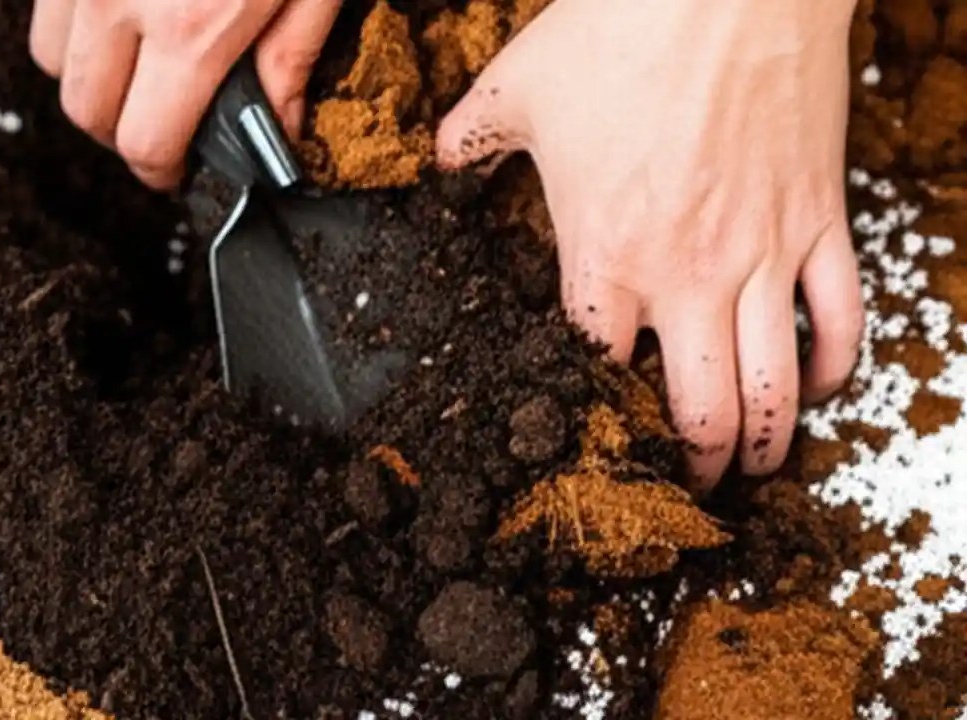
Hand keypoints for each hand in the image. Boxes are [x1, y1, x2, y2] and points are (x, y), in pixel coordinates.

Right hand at [30, 0, 340, 188]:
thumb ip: (294, 54)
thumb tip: (277, 129)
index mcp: (190, 24)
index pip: (146, 141)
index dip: (162, 169)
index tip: (178, 168)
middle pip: (88, 111)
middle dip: (126, 133)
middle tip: (167, 121)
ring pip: (55, 60)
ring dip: (93, 77)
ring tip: (142, 65)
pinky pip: (46, 9)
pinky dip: (75, 25)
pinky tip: (123, 13)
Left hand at [437, 0, 863, 490]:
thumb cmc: (623, 29)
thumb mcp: (516, 89)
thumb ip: (469, 142)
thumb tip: (436, 162)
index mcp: (604, 254)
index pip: (598, 375)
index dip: (597, 420)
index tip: (595, 438)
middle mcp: (685, 274)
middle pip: (696, 411)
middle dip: (689, 462)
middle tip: (683, 479)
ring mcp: (761, 253)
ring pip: (772, 388)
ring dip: (763, 442)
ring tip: (752, 465)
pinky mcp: (819, 223)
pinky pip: (841, 319)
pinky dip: (833, 368)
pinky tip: (817, 387)